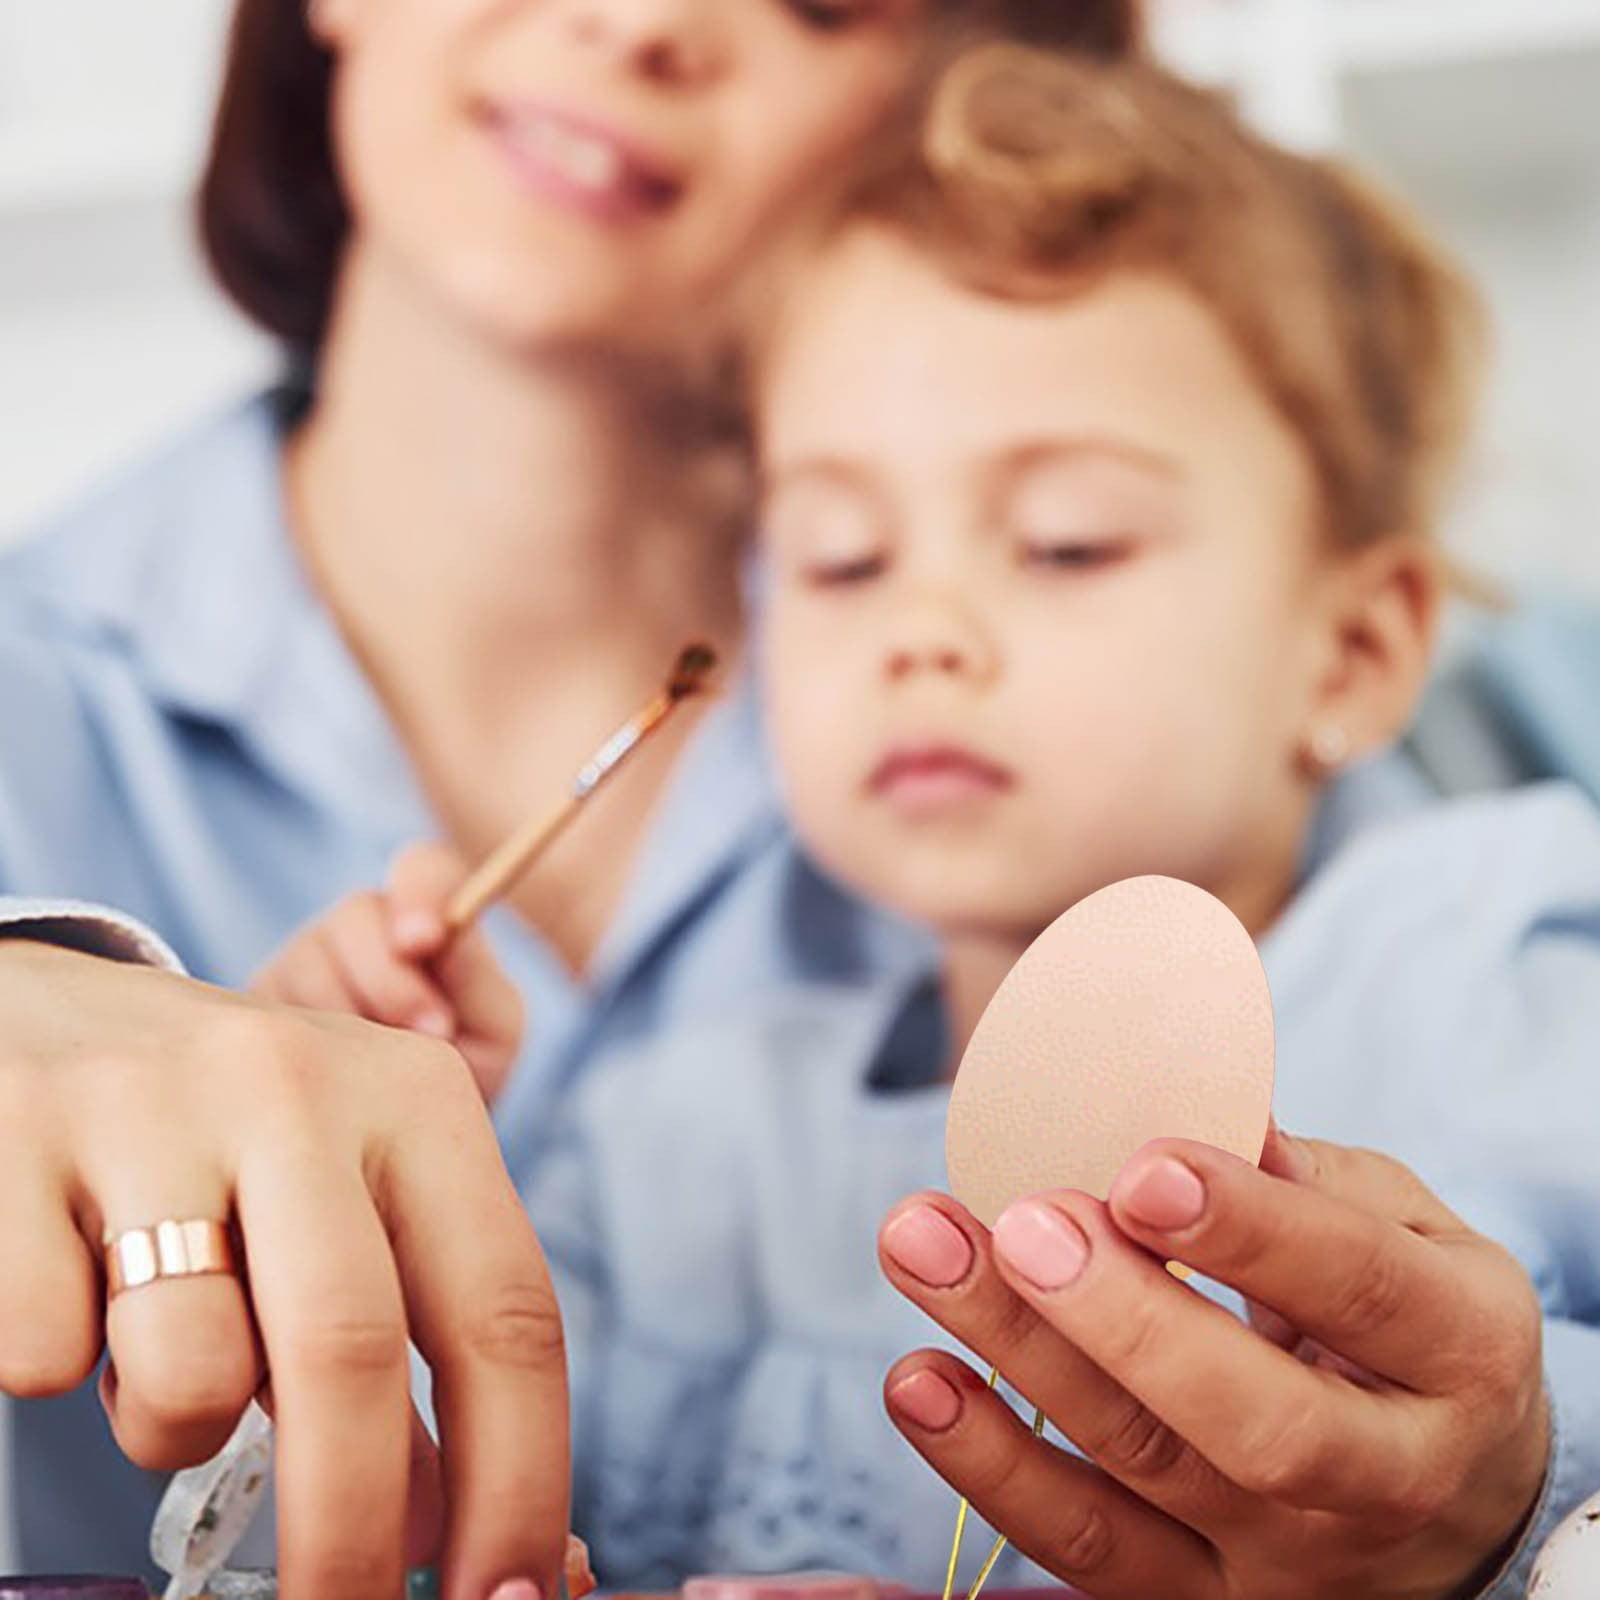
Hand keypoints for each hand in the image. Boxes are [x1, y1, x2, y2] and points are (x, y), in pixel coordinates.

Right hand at [0, 937, 567, 1599]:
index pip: (506, 1309)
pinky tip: (69, 1287)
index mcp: (415, 1098)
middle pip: (352, 1354)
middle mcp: (299, 1082)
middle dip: (351, 1536)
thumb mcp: (345, 1206)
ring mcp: (153, 1104)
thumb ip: (410, 1357)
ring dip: (175, 1429)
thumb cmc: (227, 1136)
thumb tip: (474, 1541)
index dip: (522, 1479)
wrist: (52, 1012)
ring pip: (191, 1370)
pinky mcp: (19, 1141)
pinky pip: (46, 1353)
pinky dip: (59, 1370)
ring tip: (160, 1361)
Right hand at [255, 842, 522, 1101]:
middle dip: (390, 977)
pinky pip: (266, 1008)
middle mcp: (360, 927)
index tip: (426, 938)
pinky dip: (304, 1044)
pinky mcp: (253, 1001)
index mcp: (425, 920)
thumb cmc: (465, 1075)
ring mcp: (302, 959)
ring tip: (383, 1071)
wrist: (411, 1141)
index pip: (423, 871)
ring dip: (351, 1019)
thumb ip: (479, 979)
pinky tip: (330, 1081)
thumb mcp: (493, 1033)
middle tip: (427, 1033)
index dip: (421, 892)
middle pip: (356, 915)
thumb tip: (442, 939)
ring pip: (309, 963)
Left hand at [879, 1129, 1548, 1599]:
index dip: (1250, 1228)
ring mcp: (1287, 1560)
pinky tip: (918, 1379)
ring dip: (1016, 1360)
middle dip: (1125, 1318)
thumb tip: (1189, 1105)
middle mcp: (1387, 1477)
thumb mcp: (1408, 1233)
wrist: (1461, 1502)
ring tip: (921, 1250)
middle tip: (1023, 1224)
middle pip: (1251, 1419)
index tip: (1142, 1167)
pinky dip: (990, 1467)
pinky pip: (1084, 1549)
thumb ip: (1306, 1177)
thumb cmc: (1411, 1327)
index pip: (1358, 1290)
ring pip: (1140, 1475)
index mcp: (1456, 1353)